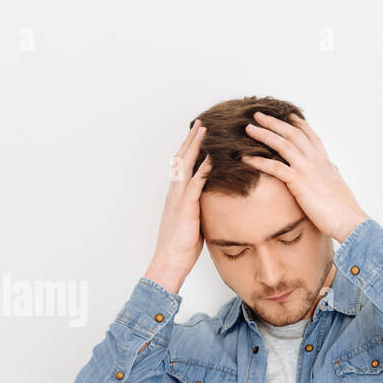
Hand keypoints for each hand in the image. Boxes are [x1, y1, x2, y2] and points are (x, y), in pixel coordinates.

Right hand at [145, 119, 212, 293]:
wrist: (170, 260)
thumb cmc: (182, 245)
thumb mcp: (194, 220)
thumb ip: (200, 206)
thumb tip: (211, 200)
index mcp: (176, 194)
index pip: (182, 165)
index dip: (189, 148)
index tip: (198, 134)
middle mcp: (175, 192)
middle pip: (182, 159)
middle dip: (192, 140)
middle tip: (201, 122)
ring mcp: (178, 198)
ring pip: (185, 166)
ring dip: (195, 147)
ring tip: (204, 131)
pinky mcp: (185, 208)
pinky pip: (194, 185)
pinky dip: (202, 171)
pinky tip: (211, 160)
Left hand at [240, 112, 368, 242]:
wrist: (350, 221)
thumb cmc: (345, 210)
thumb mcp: (338, 186)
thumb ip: (332, 174)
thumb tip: (332, 169)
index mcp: (325, 162)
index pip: (310, 136)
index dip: (299, 124)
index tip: (288, 115)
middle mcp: (315, 160)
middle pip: (292, 133)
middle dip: (274, 122)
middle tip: (258, 115)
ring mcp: (307, 169)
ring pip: (282, 144)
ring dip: (263, 134)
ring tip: (248, 128)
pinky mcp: (299, 182)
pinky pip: (274, 167)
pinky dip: (259, 161)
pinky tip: (245, 158)